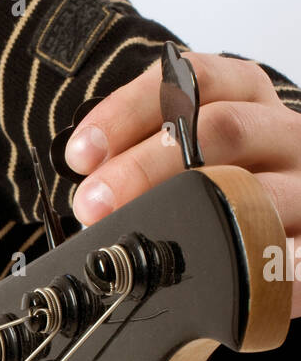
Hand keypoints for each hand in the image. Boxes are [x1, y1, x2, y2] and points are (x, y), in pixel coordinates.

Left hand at [63, 52, 300, 317]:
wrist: (290, 216)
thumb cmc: (224, 177)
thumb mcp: (188, 145)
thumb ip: (144, 150)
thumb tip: (88, 187)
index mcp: (246, 93)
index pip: (189, 81)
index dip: (128, 112)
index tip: (80, 153)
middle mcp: (282, 132)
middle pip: (220, 130)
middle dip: (145, 167)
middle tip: (93, 203)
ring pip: (256, 192)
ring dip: (188, 218)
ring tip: (141, 240)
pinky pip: (295, 258)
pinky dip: (264, 267)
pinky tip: (225, 279)